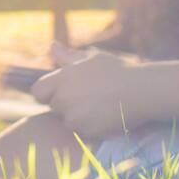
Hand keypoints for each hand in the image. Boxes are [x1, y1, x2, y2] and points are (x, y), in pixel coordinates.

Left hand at [30, 43, 145, 140]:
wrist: (140, 91)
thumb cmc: (117, 70)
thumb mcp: (92, 58)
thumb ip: (68, 56)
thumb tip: (52, 46)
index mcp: (62, 78)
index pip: (38, 91)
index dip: (48, 92)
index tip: (61, 90)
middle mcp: (64, 99)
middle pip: (54, 106)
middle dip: (65, 103)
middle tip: (88, 96)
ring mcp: (75, 117)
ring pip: (68, 121)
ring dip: (77, 117)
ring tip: (98, 105)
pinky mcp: (87, 132)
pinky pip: (82, 132)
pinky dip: (90, 127)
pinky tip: (105, 116)